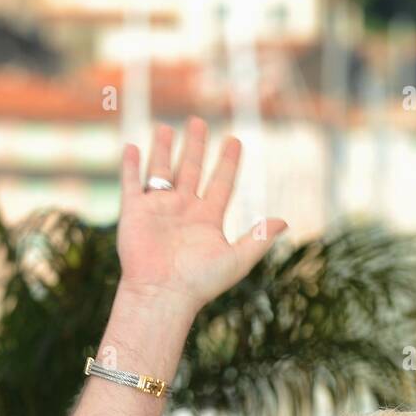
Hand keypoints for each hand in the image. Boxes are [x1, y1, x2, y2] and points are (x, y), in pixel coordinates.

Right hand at [117, 116, 286, 313]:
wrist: (163, 294)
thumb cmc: (200, 282)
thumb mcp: (237, 259)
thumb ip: (259, 238)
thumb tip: (285, 221)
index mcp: (208, 219)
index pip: (221, 183)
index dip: (228, 162)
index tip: (235, 140)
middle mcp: (184, 210)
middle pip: (192, 170)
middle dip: (196, 146)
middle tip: (198, 121)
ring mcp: (158, 210)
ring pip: (162, 171)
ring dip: (164, 149)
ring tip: (166, 127)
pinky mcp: (134, 212)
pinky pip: (132, 183)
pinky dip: (131, 165)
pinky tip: (132, 147)